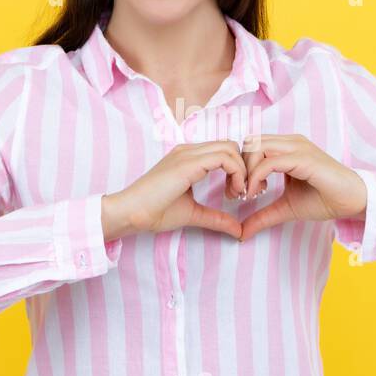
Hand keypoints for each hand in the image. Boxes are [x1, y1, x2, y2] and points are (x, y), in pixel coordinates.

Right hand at [102, 140, 247, 241]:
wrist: (131, 212)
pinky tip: (233, 193)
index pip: (223, 151)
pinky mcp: (188, 163)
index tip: (237, 194)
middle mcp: (189, 150)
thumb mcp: (193, 214)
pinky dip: (237, 173)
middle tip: (240, 193)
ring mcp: (188, 154)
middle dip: (244, 167)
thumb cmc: (154, 211)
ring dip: (242, 171)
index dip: (237, 170)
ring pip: (230, 148)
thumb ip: (216, 218)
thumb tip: (238, 229)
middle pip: (231, 145)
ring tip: (237, 194)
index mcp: (188, 157)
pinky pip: (224, 158)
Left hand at [236, 134, 367, 242]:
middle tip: (240, 193)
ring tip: (250, 193)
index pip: (251, 146)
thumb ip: (262, 216)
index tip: (239, 193)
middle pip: (249, 143)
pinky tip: (256, 193)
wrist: (353, 201)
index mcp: (286, 148)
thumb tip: (240, 232)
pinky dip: (257, 177)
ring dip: (246, 171)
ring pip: (256, 147)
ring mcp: (297, 147)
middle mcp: (290, 142)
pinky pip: (270, 162)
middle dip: (239, 167)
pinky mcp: (303, 158)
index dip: (239, 167)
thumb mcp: (286, 208)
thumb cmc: (324, 199)